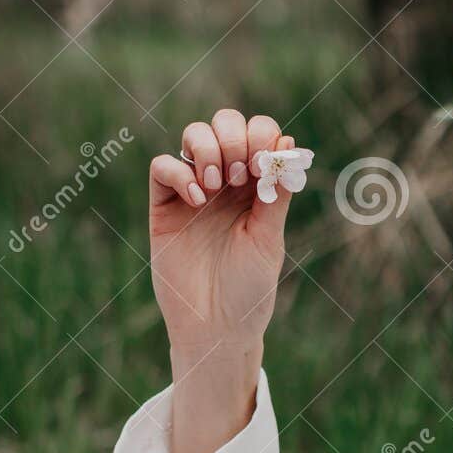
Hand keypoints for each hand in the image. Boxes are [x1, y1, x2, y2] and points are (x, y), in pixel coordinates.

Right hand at [149, 110, 295, 356]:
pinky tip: (198, 200)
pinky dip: (180, 172)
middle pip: (224, 124)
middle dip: (233, 136)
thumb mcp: (270, 240)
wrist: (216, 328)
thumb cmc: (249, 291)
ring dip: (208, 149)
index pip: (259, 134)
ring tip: (218, 187)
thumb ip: (276, 193)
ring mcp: (193, 193)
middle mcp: (226, 184)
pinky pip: (163, 166)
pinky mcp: (164, 207)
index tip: (264, 163)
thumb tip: (289, 143)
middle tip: (240, 174)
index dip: (262, 135)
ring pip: (192, 136)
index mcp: (257, 189)